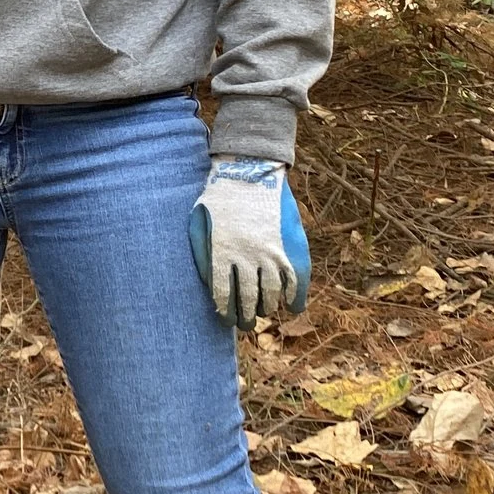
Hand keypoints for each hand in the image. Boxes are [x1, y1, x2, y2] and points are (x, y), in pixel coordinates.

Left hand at [190, 158, 310, 329]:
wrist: (249, 171)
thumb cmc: (218, 197)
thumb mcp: (197, 224)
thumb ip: (202, 255)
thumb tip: (207, 283)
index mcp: (221, 255)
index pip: (223, 298)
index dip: (225, 312)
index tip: (226, 318)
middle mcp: (247, 260)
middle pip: (248, 302)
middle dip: (246, 317)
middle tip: (246, 323)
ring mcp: (271, 254)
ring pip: (271, 295)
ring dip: (268, 307)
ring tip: (264, 310)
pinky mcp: (290, 247)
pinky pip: (295, 282)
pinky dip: (294, 298)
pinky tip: (290, 305)